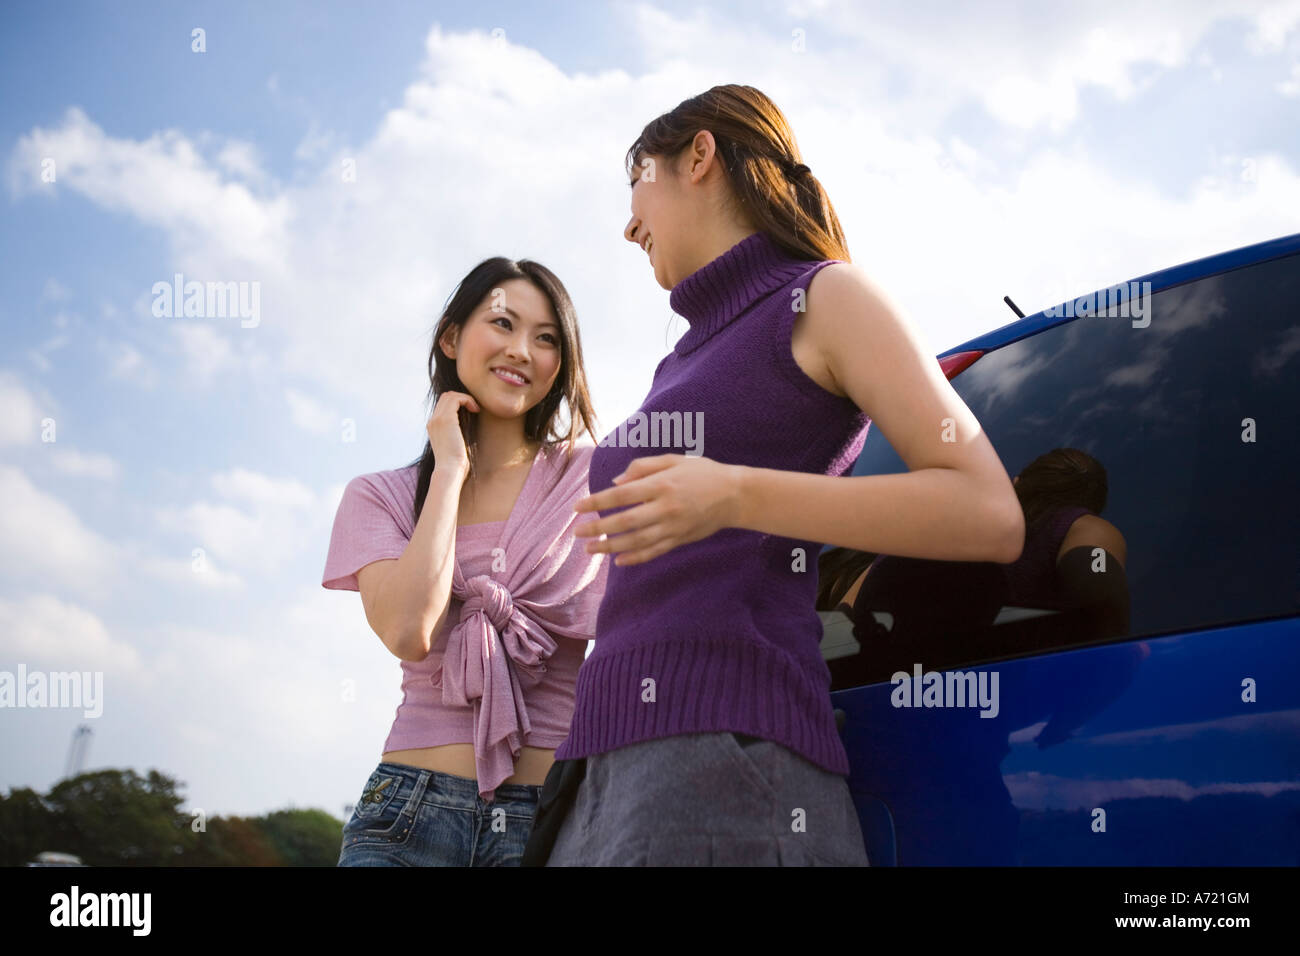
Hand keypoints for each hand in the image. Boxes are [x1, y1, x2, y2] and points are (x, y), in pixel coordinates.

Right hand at [426, 391, 479, 484]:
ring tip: (475, 409)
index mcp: (434, 426)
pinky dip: (467, 400)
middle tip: (474, 409)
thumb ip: (458, 433)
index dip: (458, 403)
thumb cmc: (456, 463)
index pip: (443, 404)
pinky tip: (475, 410)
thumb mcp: (455, 444)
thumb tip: (468, 425)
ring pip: (450, 395)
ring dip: (465, 398)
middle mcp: (433, 421)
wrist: (450, 471)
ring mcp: (437, 419)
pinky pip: (456, 399)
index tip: (471, 412)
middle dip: (462, 398)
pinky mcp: (446, 419)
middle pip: (446, 396)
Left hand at [573, 454, 744, 565]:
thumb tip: (615, 482)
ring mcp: (673, 527)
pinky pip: (654, 552)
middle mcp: (666, 508)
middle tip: (577, 533)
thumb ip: (643, 467)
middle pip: (625, 522)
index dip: (597, 502)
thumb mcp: (674, 460)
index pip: (621, 495)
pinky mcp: (680, 539)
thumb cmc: (702, 472)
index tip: (577, 508)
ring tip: (590, 550)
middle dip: (598, 529)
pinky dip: (635, 558)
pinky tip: (618, 561)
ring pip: (637, 542)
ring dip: (610, 547)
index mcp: (662, 484)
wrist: (735, 495)